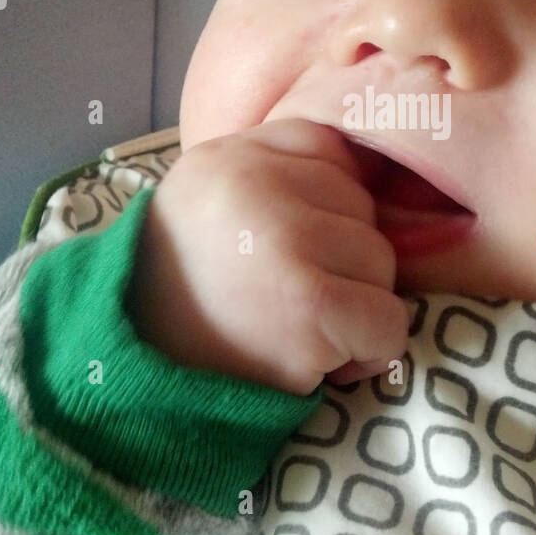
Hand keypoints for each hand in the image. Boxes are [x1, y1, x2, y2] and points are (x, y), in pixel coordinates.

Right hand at [127, 119, 409, 395]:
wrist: (146, 386)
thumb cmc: (188, 304)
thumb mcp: (207, 208)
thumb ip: (272, 176)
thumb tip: (363, 170)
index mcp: (227, 158)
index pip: (327, 148)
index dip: (324, 206)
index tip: (288, 248)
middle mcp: (255, 186)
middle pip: (360, 206)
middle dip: (341, 260)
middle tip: (287, 299)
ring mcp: (286, 241)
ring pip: (381, 260)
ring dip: (355, 306)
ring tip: (299, 329)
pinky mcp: (313, 304)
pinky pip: (389, 319)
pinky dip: (370, 352)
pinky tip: (325, 362)